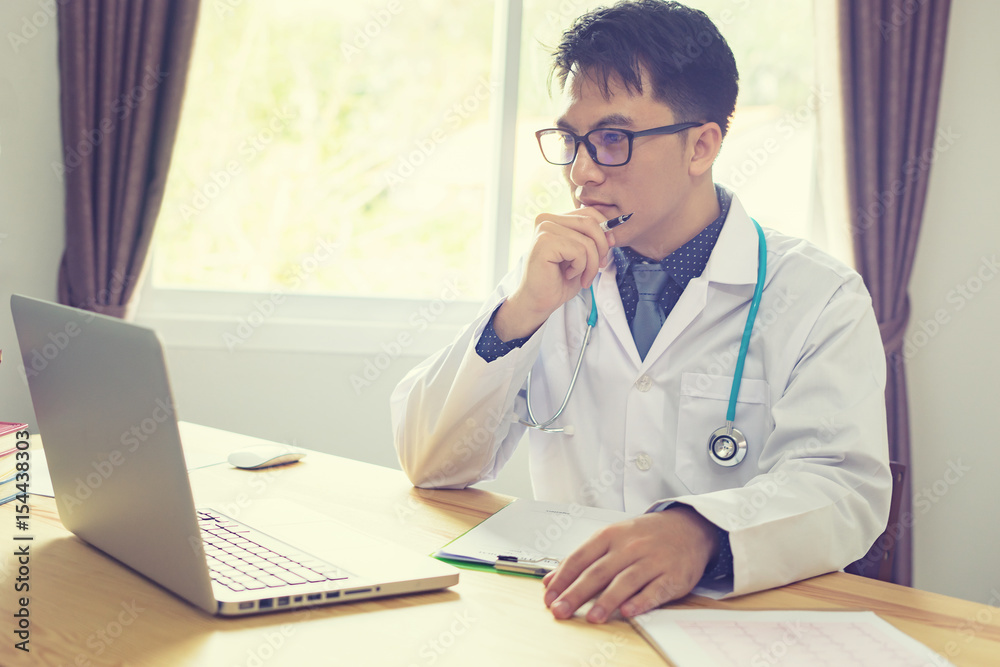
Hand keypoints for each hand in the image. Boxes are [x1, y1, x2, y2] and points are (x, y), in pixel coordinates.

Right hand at [493, 207, 615, 340]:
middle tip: (599, 268)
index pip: (588, 212)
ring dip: (591, 264)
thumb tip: (611, 232)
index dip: (604, 230)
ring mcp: (544, 229)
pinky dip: (580, 268)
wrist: (539, 301)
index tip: (608, 250)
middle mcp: (546, 219)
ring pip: (586, 241)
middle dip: (601, 248)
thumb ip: (592, 239)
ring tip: (582, 277)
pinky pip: (579, 251)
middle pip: (590, 223)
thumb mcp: (581, 255)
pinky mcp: (544, 242)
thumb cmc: (559, 280)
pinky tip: (568, 275)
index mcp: (554, 219)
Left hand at [541, 506, 718, 622]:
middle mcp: (629, 547)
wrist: (689, 527)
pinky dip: (641, 601)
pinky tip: (628, 611)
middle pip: (598, 572)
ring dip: (607, 601)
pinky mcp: (673, 575)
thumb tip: (552, 580)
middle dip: (576, 593)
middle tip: (560, 611)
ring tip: (592, 617)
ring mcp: (652, 560)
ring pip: (625, 581)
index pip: (580, 558)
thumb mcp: (611, 537)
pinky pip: (655, 590)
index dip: (563, 578)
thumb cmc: (645, 535)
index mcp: (610, 535)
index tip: (549, 596)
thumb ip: (582, 558)